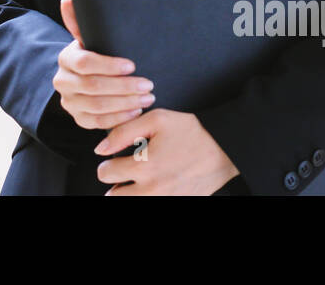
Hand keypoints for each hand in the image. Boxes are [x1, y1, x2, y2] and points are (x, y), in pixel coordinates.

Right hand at [53, 0, 154, 129]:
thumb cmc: (96, 55)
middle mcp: (62, 82)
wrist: (86, 80)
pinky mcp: (79, 119)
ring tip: (148, 97)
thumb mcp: (90, 39)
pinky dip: (120, 118)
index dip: (109, 66)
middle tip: (148, 84)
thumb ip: (81, 22)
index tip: (132, 65)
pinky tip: (137, 111)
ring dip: (126, 103)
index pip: (84, 63)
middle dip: (124, 86)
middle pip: (93, 87)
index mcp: (65, 58)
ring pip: (98, 106)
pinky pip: (99, 123)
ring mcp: (69, 103)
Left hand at [93, 108, 240, 194]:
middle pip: (113, 197)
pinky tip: (156, 182)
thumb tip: (100, 149)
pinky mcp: (176, 203)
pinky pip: (150, 204)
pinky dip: (147, 195)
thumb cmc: (191, 131)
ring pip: (128, 203)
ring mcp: (164, 201)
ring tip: (141, 177)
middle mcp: (151, 191)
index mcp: (143, 167)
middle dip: (116, 181)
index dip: (108, 161)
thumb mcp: (156, 120)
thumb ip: (123, 131)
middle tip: (127, 169)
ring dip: (129, 192)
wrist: (224, 149)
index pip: (105, 173)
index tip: (119, 156)